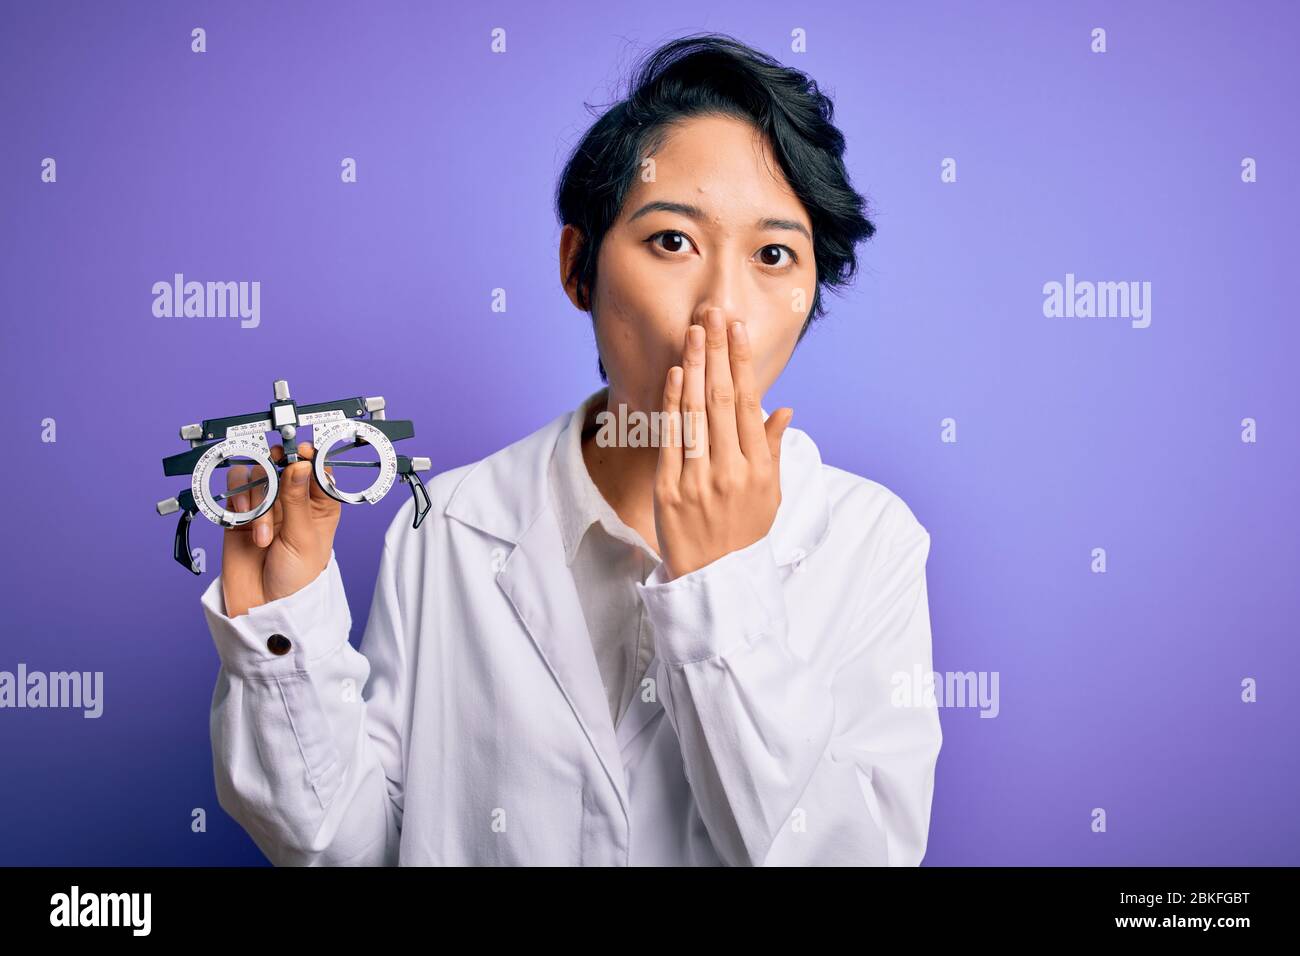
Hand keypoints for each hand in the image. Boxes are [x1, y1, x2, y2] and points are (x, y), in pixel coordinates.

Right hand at [220, 441, 341, 616]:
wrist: (263, 607)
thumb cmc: (295, 579)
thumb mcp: (303, 538)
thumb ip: (297, 500)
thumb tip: (300, 464)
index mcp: (319, 505)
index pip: (316, 468)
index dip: (309, 456)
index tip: (300, 452)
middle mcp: (292, 500)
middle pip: (282, 465)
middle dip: (277, 468)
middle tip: (275, 469)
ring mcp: (265, 504)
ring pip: (258, 475)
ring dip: (258, 498)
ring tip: (263, 535)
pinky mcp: (241, 512)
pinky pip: (236, 488)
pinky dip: (238, 498)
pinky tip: (244, 521)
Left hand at [653, 307, 793, 579]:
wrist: (716, 582)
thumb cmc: (745, 533)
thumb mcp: (771, 493)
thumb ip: (773, 448)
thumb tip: (783, 408)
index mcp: (759, 468)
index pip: (748, 404)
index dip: (742, 363)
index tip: (738, 330)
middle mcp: (730, 470)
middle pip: (721, 398)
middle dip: (717, 351)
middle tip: (714, 313)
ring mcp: (698, 480)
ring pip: (695, 412)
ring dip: (693, 366)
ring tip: (693, 331)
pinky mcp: (668, 490)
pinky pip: (669, 439)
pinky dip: (671, 403)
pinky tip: (673, 373)